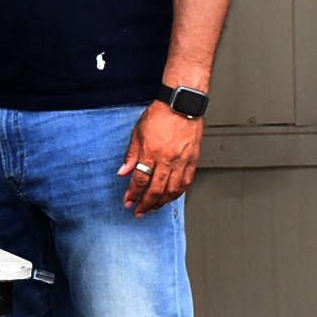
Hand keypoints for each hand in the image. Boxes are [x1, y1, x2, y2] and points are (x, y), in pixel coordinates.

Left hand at [119, 100, 203, 215]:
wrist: (181, 104)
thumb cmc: (159, 115)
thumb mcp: (137, 133)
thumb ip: (131, 155)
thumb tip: (123, 172)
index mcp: (151, 153)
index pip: (140, 180)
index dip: (132, 194)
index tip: (127, 202)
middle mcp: (168, 159)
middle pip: (156, 189)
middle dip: (146, 204)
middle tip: (139, 212)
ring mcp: (182, 160)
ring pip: (173, 189)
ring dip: (162, 202)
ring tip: (154, 208)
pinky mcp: (193, 159)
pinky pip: (186, 181)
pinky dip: (178, 192)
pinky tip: (172, 197)